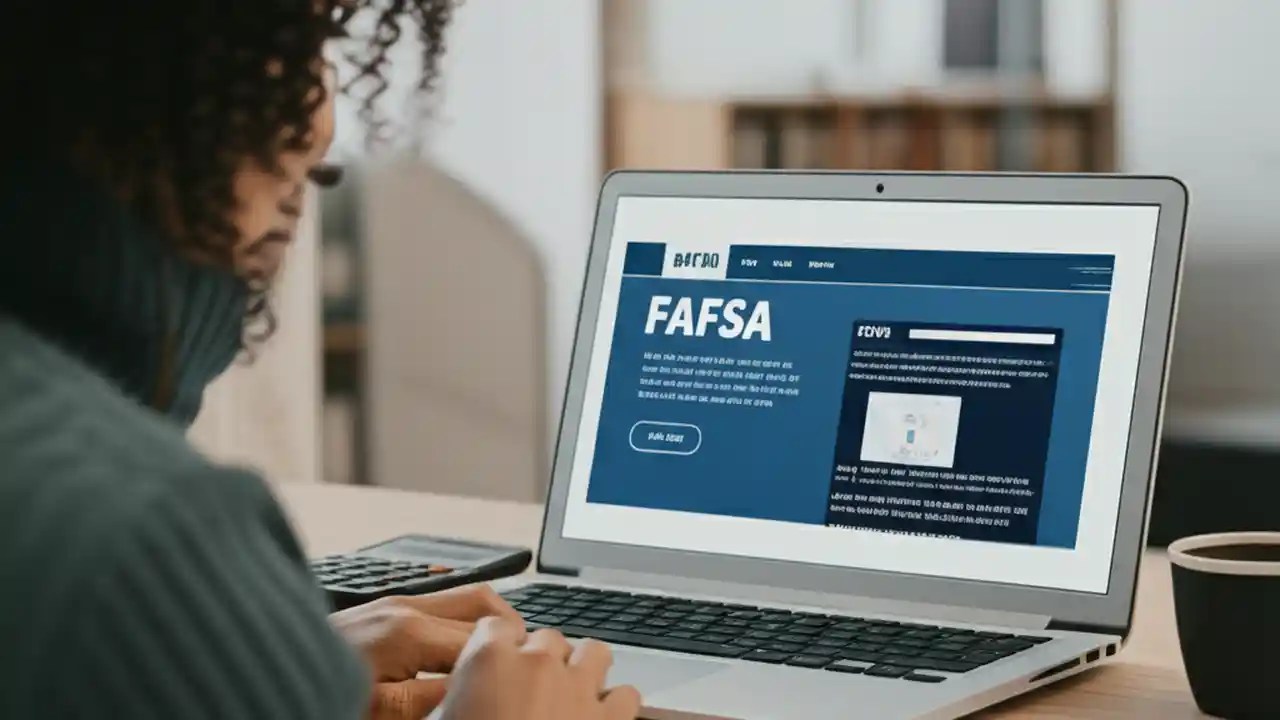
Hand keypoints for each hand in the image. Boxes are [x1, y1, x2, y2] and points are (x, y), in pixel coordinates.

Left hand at [330, 585, 523, 719]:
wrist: (264, 668)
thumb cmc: (316, 693)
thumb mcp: (380, 711)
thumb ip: (432, 697)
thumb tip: (472, 688)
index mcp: (410, 631)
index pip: (486, 638)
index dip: (508, 659)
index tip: (517, 679)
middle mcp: (406, 605)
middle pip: (485, 602)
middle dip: (510, 631)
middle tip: (520, 662)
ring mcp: (394, 601)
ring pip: (465, 596)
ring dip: (488, 621)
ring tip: (497, 655)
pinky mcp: (383, 607)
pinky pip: (440, 603)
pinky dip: (461, 620)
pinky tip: (459, 648)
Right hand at [437, 618, 641, 719]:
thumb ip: (458, 701)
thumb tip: (463, 704)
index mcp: (489, 660)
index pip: (495, 627)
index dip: (498, 648)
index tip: (497, 665)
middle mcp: (538, 663)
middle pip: (546, 638)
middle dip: (541, 661)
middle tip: (531, 693)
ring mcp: (580, 687)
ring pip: (593, 652)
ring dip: (584, 669)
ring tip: (572, 693)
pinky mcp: (613, 717)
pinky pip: (625, 694)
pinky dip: (615, 705)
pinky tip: (600, 719)